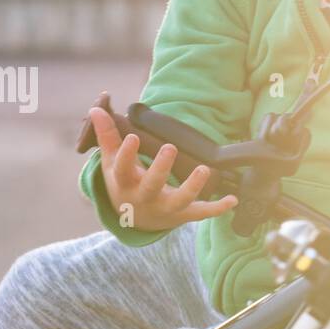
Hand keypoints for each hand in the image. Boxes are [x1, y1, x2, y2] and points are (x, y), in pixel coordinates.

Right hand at [88, 105, 238, 232]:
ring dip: (192, 187)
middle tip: (170, 148)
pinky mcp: (184, 215)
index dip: (126, 154)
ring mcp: (166, 208)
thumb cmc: (124, 183)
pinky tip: (233, 200)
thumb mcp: (112, 162)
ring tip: (204, 169)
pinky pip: (201, 213)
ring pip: (180, 201)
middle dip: (160, 169)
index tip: (133, 137)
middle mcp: (145, 198)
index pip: (122, 169)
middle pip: (151, 185)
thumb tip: (96, 108)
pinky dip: (217, 208)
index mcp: (125, 183)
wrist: (134, 220)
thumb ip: (107, 135)